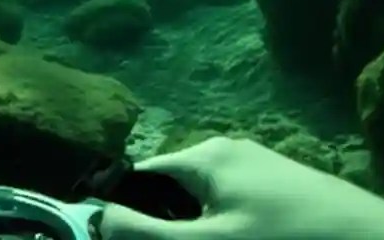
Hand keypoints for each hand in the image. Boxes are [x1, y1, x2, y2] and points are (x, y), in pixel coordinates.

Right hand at [99, 137, 383, 239]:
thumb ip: (146, 233)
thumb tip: (97, 216)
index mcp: (205, 157)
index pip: (140, 177)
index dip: (126, 213)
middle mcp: (229, 151)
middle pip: (172, 191)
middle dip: (166, 227)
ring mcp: (261, 168)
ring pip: (206, 204)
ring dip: (198, 231)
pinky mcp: (286, 188)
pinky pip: (236, 208)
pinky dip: (229, 230)